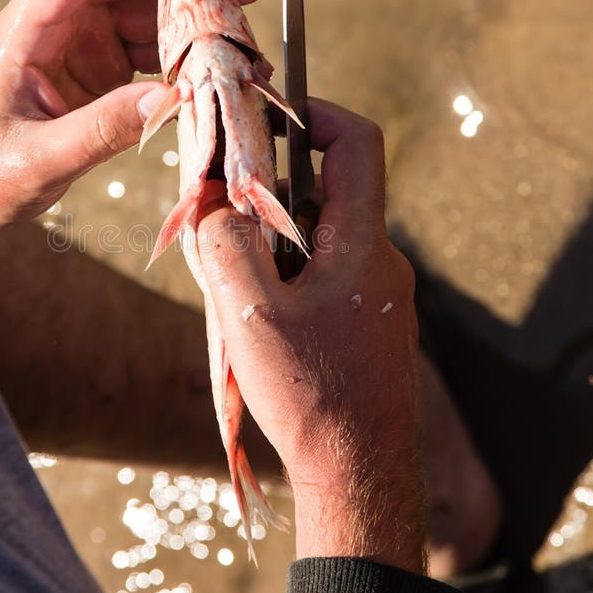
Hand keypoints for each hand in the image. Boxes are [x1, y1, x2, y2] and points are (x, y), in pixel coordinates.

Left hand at [0, 0, 262, 281]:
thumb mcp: (35, 160)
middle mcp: (54, 26)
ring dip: (192, 19)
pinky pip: (146, 51)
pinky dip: (181, 56)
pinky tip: (212, 69)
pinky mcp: (95, 72)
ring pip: (143, 11)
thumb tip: (170, 99)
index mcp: (23, 31)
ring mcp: (78, 47)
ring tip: (241, 37)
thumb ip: (99, 131)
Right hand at [195, 99, 424, 572]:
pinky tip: (259, 321)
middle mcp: (379, 261)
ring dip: (275, 244)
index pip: (357, 144)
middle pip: (327, 194)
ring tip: (235, 283)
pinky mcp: (368, 327)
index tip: (271, 120)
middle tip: (225, 219)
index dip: (316, 116)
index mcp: (361, 243)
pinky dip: (289, 277)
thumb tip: (213, 206)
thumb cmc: (310, 394)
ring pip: (321, 240)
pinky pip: (326, 278)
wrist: (360, 476)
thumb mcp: (249, 313)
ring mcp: (379, 297)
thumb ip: (225, 244)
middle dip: (271, 194)